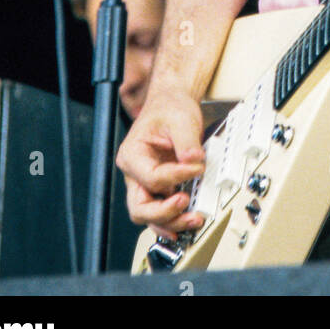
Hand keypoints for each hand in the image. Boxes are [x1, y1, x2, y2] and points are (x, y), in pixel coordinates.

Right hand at [116, 88, 206, 238]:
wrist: (172, 105)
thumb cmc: (169, 110)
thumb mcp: (180, 119)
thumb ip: (187, 141)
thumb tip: (193, 161)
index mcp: (132, 154)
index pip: (151, 177)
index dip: (176, 176)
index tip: (197, 168)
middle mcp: (134, 174)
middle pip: (141, 207)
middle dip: (164, 213)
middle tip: (185, 203)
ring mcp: (145, 184)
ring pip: (149, 216)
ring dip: (171, 222)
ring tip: (193, 219)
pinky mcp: (159, 189)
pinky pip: (161, 213)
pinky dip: (172, 221)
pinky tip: (185, 223)